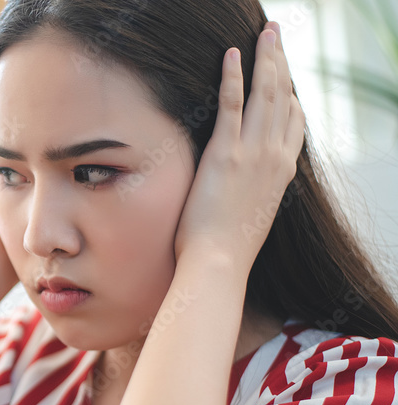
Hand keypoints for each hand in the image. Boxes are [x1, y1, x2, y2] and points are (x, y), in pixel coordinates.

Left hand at [174, 22, 305, 271]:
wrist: (219, 262)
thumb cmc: (229, 247)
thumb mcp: (254, 213)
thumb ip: (256, 190)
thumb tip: (248, 185)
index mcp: (282, 171)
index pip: (295, 120)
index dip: (290, 91)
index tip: (284, 71)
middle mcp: (274, 156)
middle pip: (282, 96)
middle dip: (281, 61)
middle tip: (276, 34)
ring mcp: (252, 152)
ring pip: (264, 93)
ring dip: (265, 58)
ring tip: (264, 33)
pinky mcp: (225, 153)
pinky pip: (232, 104)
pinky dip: (233, 76)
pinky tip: (231, 54)